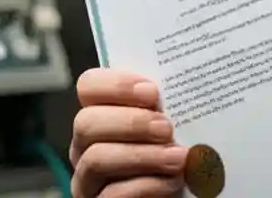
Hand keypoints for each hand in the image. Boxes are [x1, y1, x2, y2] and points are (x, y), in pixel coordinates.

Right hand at [69, 67, 187, 197]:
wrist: (181, 193)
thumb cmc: (175, 154)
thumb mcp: (170, 124)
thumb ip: (167, 104)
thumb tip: (185, 83)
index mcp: (101, 114)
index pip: (89, 85)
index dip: (116, 85)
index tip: (152, 92)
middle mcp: (86, 145)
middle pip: (86, 122)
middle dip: (131, 122)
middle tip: (166, 128)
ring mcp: (87, 179)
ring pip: (96, 158)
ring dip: (141, 155)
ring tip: (178, 157)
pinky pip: (112, 194)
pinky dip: (147, 185)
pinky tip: (173, 181)